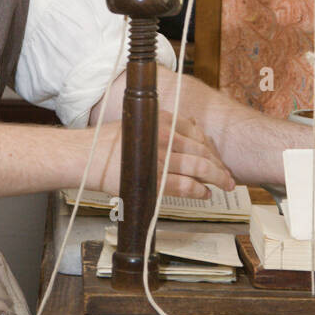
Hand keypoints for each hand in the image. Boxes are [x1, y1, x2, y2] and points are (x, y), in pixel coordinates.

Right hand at [85, 110, 234, 199]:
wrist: (87, 156)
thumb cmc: (109, 143)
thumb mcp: (140, 124)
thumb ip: (164, 127)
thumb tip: (191, 129)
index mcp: (162, 121)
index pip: (197, 133)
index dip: (212, 148)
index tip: (217, 157)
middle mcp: (165, 136)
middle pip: (203, 151)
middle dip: (219, 166)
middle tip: (228, 176)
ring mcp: (161, 157)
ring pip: (199, 167)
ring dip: (217, 178)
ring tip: (224, 185)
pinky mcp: (155, 178)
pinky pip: (185, 185)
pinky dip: (199, 190)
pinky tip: (205, 194)